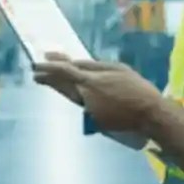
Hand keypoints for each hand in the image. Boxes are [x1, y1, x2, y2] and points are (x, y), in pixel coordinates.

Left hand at [35, 56, 164, 131]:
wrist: (147, 113)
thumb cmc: (135, 87)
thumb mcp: (117, 68)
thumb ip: (93, 66)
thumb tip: (75, 63)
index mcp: (90, 80)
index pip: (63, 71)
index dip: (48, 67)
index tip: (37, 63)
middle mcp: (84, 96)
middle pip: (61, 86)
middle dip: (47, 79)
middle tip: (36, 74)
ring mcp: (88, 109)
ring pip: (70, 95)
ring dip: (59, 87)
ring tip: (48, 80)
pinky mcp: (93, 120)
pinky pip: (83, 104)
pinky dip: (78, 97)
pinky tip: (77, 92)